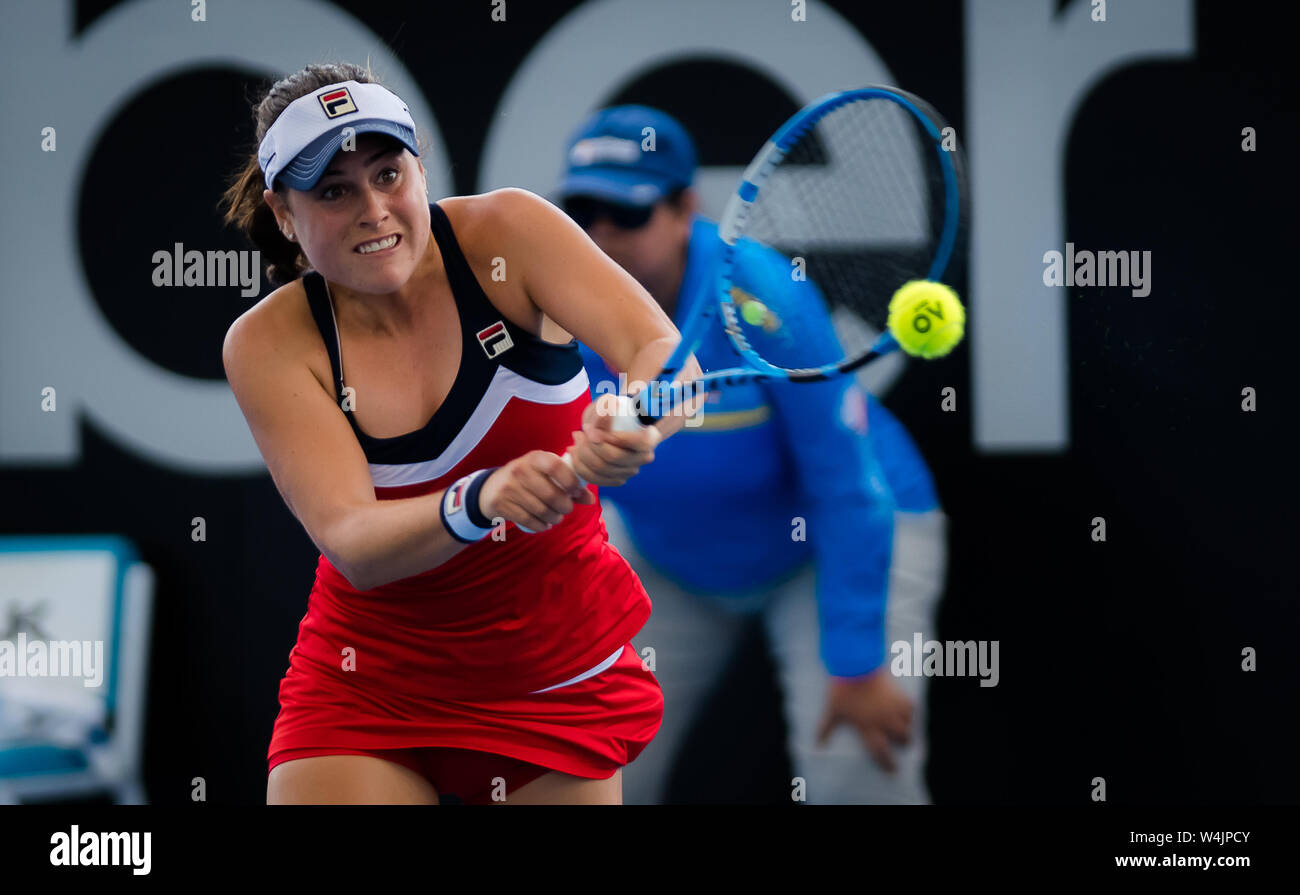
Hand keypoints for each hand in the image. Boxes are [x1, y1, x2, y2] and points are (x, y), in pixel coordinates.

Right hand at [478, 450, 595, 532]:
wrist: (491, 488)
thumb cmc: (528, 480)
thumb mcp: (545, 474)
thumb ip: (569, 484)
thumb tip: (591, 499)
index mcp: (535, 458)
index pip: (556, 467)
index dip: (570, 482)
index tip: (576, 493)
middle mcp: (520, 470)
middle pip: (551, 495)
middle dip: (565, 507)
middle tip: (566, 509)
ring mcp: (509, 487)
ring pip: (541, 510)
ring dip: (554, 518)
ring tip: (556, 517)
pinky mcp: (501, 504)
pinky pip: (528, 520)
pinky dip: (541, 526)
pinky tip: (545, 524)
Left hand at [565, 393, 661, 486]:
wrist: (613, 425)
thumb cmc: (613, 412)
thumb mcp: (608, 404)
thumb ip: (607, 406)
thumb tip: (608, 409)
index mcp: (650, 437)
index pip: (640, 442)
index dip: (615, 437)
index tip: (591, 428)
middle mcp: (644, 458)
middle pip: (614, 457)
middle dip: (591, 445)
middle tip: (580, 432)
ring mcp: (630, 471)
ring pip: (602, 469)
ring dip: (583, 454)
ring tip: (576, 439)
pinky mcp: (617, 480)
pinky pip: (596, 479)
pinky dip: (581, 466)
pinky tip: (574, 452)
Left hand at [815, 667, 913, 772]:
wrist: (855, 665)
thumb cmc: (841, 690)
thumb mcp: (831, 710)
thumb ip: (825, 729)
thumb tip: (817, 745)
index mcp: (868, 727)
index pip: (880, 751)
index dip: (887, 763)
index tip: (893, 771)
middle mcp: (884, 720)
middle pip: (902, 738)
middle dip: (904, 744)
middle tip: (903, 744)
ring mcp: (893, 707)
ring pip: (909, 724)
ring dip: (908, 728)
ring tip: (905, 728)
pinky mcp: (898, 694)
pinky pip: (911, 706)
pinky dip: (910, 711)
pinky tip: (907, 710)